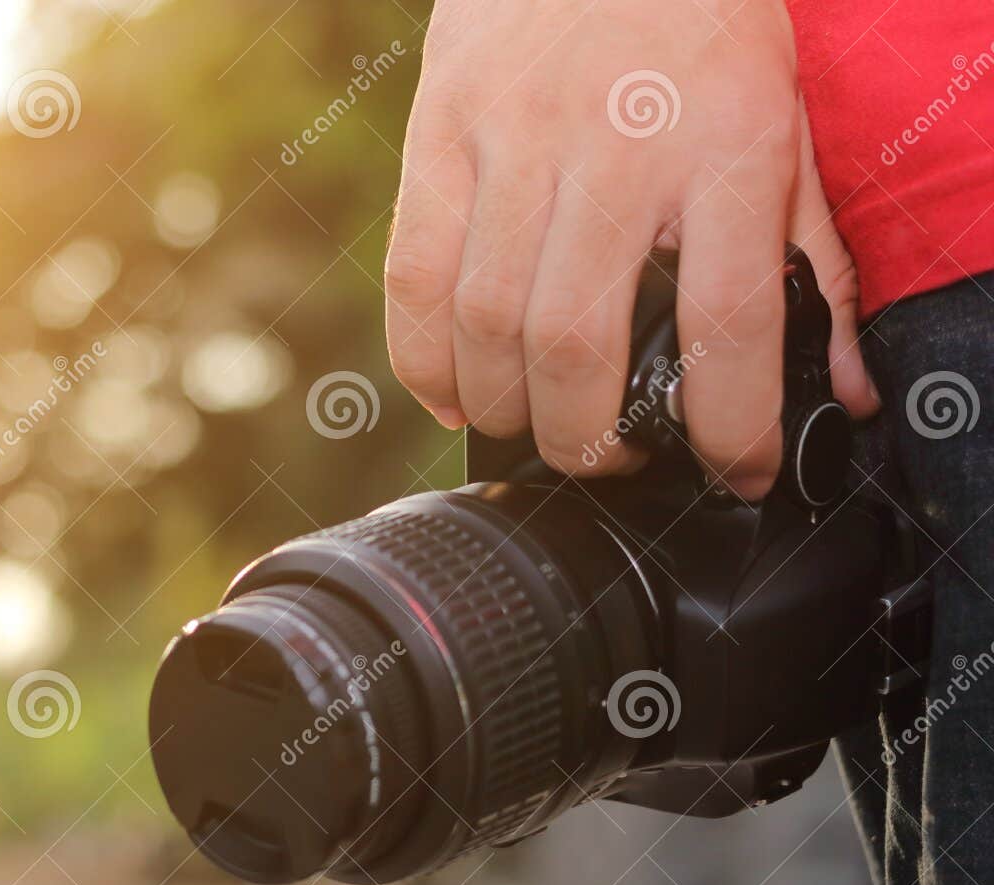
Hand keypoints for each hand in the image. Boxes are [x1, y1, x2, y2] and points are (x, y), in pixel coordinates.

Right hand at [384, 0, 877, 498]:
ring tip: (534, 426)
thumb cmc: (702, 25)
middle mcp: (617, 146)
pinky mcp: (441, 133)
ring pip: (485, 321)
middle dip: (585, 438)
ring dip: (504, 408)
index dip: (731, 427)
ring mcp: (515, 138)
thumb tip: (840, 388)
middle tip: (609, 455)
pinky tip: (452, 390)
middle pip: (574, 341)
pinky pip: (413, 276)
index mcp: (726, 143)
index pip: (728, 320)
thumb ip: (814, 262)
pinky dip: (423, 359)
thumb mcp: (785, 125)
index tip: (732, 471)